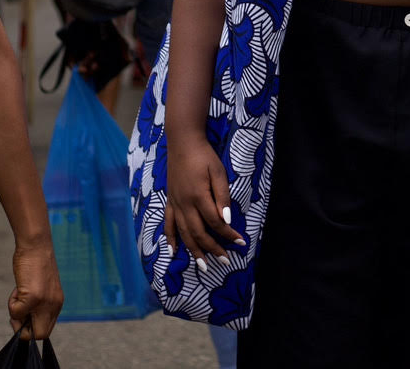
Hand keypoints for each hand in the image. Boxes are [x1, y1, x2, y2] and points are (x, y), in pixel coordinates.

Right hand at [8, 240, 62, 339]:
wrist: (36, 246)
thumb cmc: (34, 265)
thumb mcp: (41, 289)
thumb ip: (38, 306)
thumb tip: (24, 325)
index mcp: (57, 304)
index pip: (46, 331)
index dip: (31, 329)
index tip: (23, 316)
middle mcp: (54, 305)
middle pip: (39, 336)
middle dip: (23, 329)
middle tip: (18, 310)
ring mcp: (45, 302)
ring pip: (26, 328)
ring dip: (16, 315)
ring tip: (20, 294)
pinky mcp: (34, 297)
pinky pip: (16, 313)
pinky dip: (11, 303)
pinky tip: (18, 288)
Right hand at [165, 134, 245, 266]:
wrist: (183, 143)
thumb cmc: (204, 156)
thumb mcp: (219, 172)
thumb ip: (222, 196)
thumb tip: (226, 220)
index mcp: (199, 197)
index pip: (215, 222)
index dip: (228, 234)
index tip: (240, 242)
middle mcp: (184, 204)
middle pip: (199, 233)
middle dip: (213, 249)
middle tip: (225, 261)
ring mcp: (175, 204)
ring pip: (184, 233)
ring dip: (194, 251)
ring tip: (204, 266)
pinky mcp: (170, 202)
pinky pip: (169, 224)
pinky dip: (171, 239)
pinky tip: (174, 252)